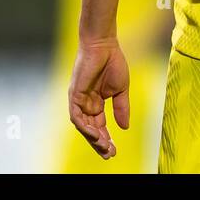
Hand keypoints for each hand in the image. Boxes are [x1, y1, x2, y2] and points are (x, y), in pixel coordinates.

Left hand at [68, 38, 129, 158]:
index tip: (115, 150)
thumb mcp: (120, 90)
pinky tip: (96, 134)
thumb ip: (121, 108)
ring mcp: (79, 99)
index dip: (107, 139)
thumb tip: (124, 128)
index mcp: (96, 102)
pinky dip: (84, 127)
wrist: (104, 44)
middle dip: (99, 143)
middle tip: (109, 154)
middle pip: (91, 130)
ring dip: (93, 138)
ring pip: (82, 126)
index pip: (100, 126)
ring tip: (105, 147)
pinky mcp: (74, 94)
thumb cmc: (112, 62)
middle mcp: (86, 103)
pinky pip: (76, 117)